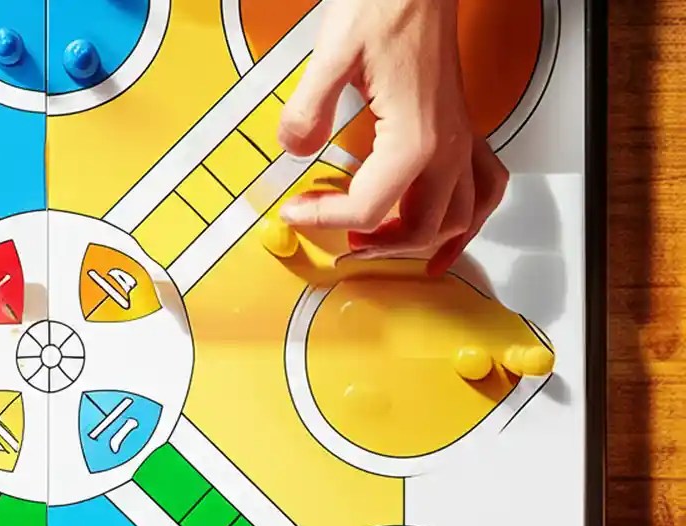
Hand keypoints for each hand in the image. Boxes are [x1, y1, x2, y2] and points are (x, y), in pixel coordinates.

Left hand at [276, 0, 508, 274]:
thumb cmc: (387, 5)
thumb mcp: (332, 54)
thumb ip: (308, 108)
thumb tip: (294, 148)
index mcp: (414, 138)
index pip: (369, 207)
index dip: (323, 218)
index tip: (295, 211)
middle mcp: (446, 146)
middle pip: (420, 227)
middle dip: (377, 246)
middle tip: (334, 240)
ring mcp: (460, 139)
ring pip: (460, 217)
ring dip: (423, 243)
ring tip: (381, 247)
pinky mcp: (461, 129)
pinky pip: (484, 187)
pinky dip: (470, 219)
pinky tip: (449, 236)